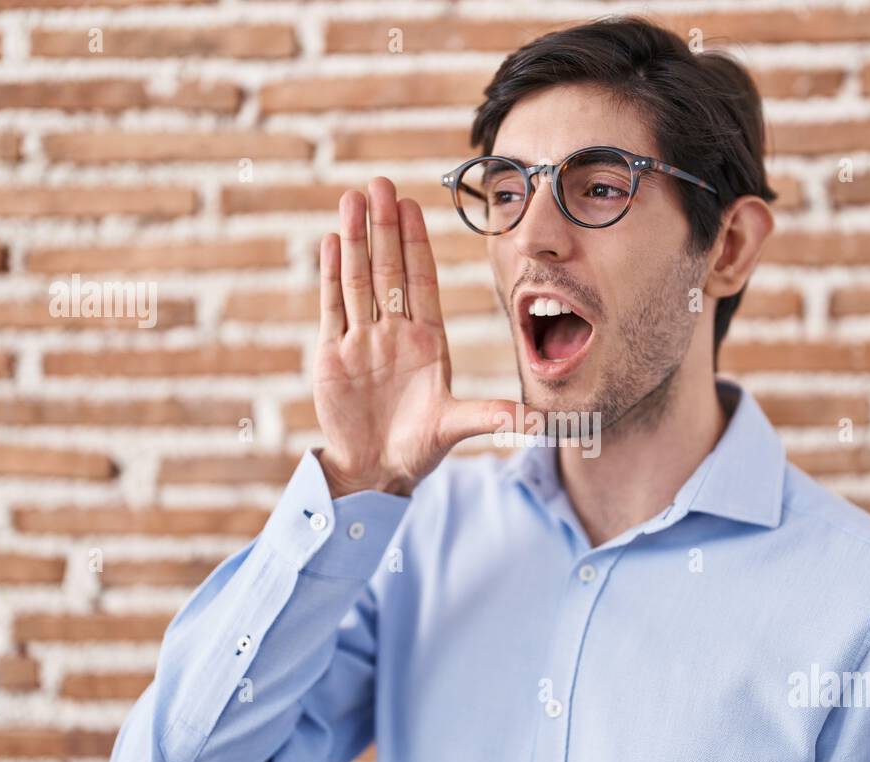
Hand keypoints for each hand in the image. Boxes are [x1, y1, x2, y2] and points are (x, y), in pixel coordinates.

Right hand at [313, 178, 527, 497]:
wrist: (375, 470)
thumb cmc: (418, 448)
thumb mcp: (455, 428)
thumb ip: (491, 417)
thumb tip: (538, 420)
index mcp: (427, 341)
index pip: (421, 281)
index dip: (415, 243)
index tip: (412, 205)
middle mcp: (394, 332)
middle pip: (388, 269)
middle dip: (384, 227)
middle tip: (380, 183)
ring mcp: (362, 340)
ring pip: (358, 279)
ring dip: (356, 240)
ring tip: (352, 199)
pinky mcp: (332, 355)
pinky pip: (332, 307)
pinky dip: (331, 275)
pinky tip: (331, 242)